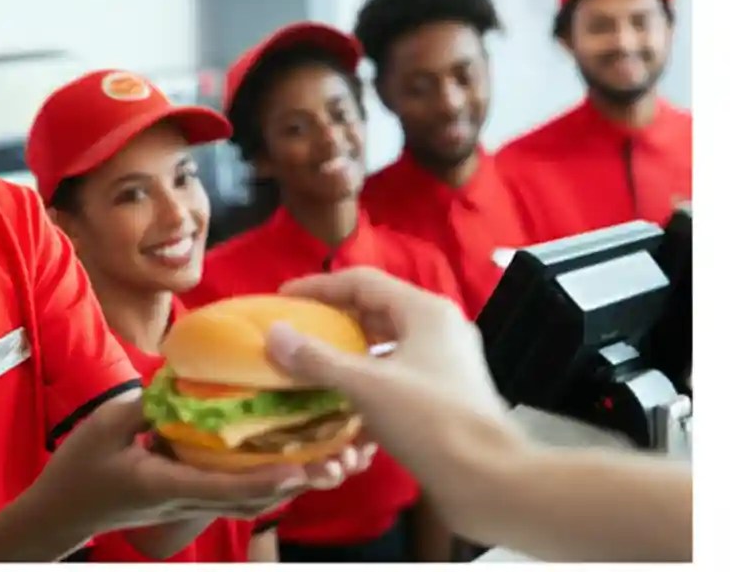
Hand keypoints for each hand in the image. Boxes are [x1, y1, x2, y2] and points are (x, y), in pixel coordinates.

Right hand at [30, 390, 369, 537]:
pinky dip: (269, 479)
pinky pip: (239, 493)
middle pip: (255, 499)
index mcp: (167, 484)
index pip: (226, 487)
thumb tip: (183, 377)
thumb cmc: (80, 470)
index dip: (268, 480)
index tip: (304, 466)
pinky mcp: (191, 498)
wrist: (64, 511)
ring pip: (253, 500)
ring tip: (331, 457)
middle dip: (299, 481)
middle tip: (341, 459)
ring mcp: (192, 502)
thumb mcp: (104, 426)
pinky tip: (290, 457)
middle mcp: (188, 499)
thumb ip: (144, 404)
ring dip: (292, 482)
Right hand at [267, 268, 522, 484]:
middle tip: (291, 335)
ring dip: (345, 355)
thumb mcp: (367, 385)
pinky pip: (394, 377)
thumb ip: (317, 358)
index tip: (281, 301)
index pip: (361, 282)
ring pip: (382, 347)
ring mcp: (442, 363)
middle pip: (373, 311)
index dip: (318, 288)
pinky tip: (339, 406)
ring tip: (308, 368)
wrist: (489, 481)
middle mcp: (437, 329)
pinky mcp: (441, 395)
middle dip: (330, 322)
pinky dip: (365, 385)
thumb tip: (274, 334)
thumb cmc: (431, 421)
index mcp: (425, 311)